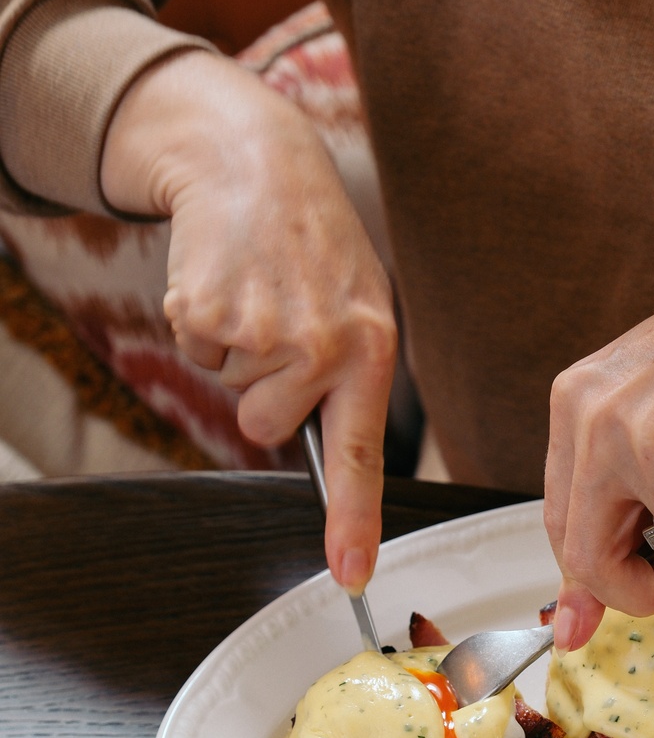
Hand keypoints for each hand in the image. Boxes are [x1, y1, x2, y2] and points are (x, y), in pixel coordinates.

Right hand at [101, 51, 395, 591]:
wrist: (253, 163)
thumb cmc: (313, 244)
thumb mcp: (360, 304)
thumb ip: (350, 377)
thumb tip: (335, 456)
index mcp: (370, 348)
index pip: (361, 455)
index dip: (354, 522)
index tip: (351, 574)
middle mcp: (319, 347)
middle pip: (268, 428)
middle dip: (264, 389)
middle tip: (280, 321)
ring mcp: (259, 333)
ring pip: (233, 394)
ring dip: (238, 353)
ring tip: (259, 294)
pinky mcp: (205, 316)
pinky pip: (198, 358)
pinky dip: (205, 327)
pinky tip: (228, 282)